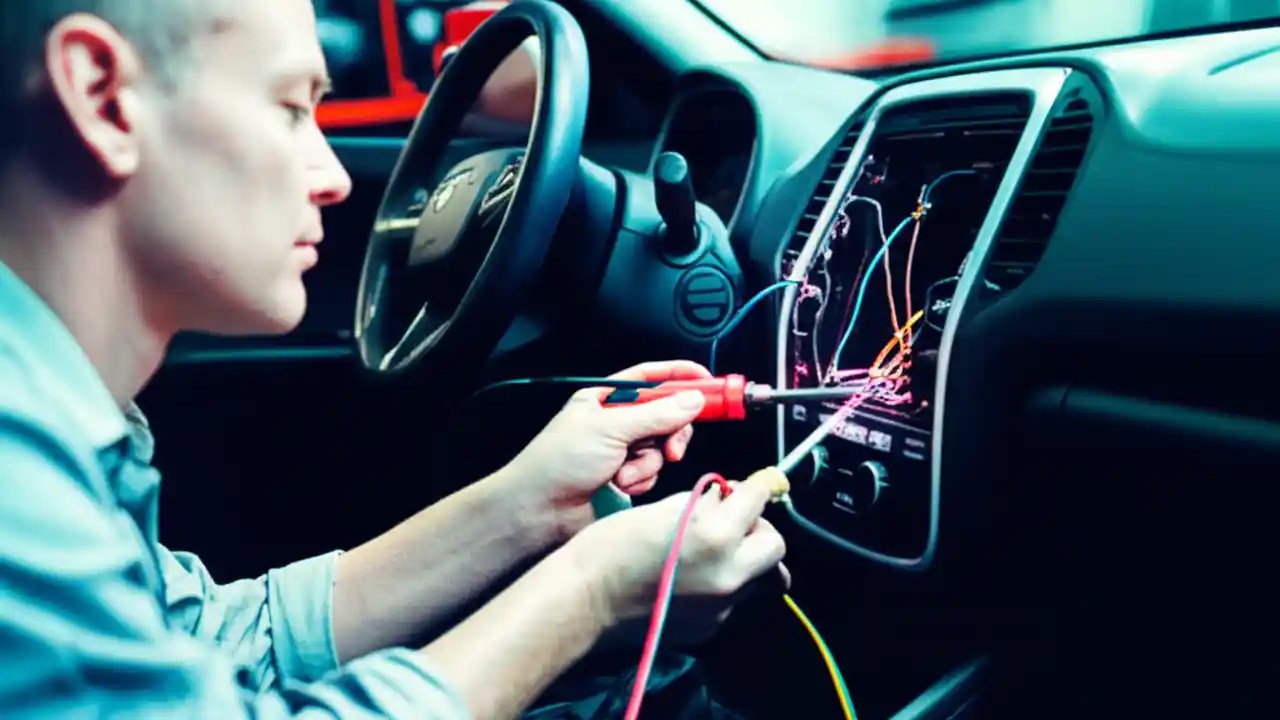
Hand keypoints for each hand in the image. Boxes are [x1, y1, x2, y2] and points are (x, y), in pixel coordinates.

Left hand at [500, 361, 711, 538]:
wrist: (539, 509)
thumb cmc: (559, 461)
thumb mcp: (610, 429)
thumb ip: (656, 415)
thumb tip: (693, 400)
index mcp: (606, 398)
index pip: (651, 377)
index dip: (680, 376)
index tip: (709, 381)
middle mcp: (616, 421)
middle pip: (665, 415)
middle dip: (671, 434)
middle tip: (672, 448)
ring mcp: (621, 450)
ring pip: (661, 448)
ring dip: (647, 464)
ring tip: (623, 473)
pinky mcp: (625, 477)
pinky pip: (652, 473)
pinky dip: (640, 480)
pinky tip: (618, 485)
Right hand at [569, 470, 788, 647]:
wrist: (585, 599)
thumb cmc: (613, 545)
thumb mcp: (663, 508)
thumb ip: (704, 502)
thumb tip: (728, 498)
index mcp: (716, 535)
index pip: (759, 499)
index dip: (756, 487)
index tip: (754, 485)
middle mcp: (729, 574)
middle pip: (774, 545)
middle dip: (757, 529)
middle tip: (732, 521)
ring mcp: (722, 606)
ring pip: (756, 575)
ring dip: (741, 557)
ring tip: (707, 551)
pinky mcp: (710, 627)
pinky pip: (731, 598)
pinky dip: (720, 583)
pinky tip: (690, 578)